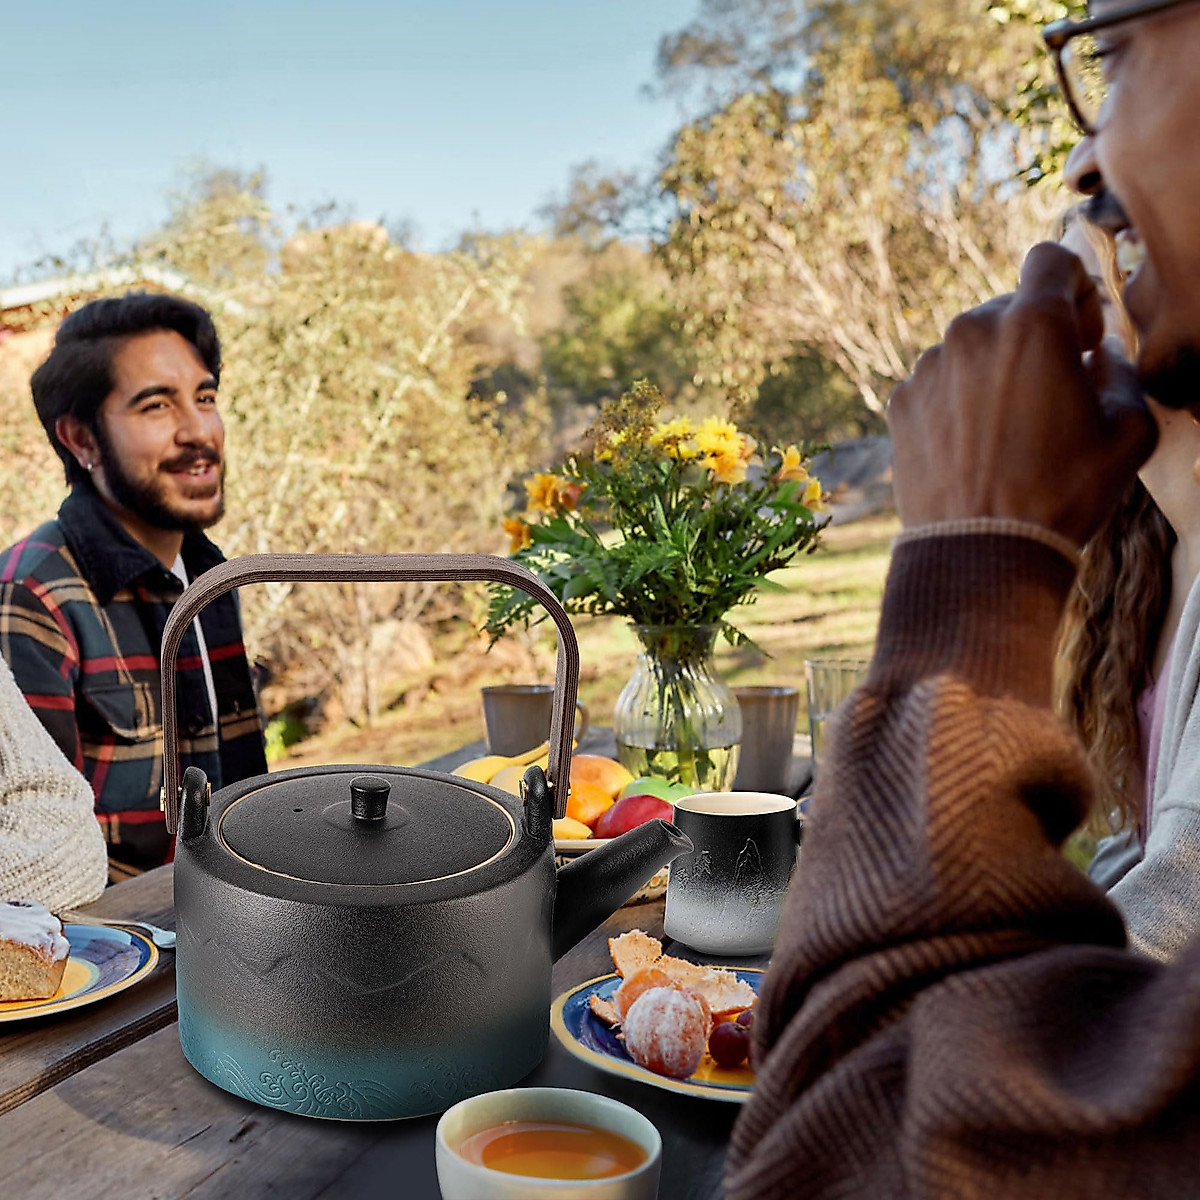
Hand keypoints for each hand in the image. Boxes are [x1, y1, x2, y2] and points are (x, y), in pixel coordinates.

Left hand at [887, 243, 1155, 545]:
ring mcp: (927, 367)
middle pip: (1009, 308)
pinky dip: (957, 399)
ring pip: (969, 347)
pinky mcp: (899, 402)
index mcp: (1032, 325)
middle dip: (1035, 338)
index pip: (1051, 260)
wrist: (980, 551)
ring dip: (992, 371)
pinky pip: (937, 382)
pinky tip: (974, 444)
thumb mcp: (1128, 431)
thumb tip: (1098, 355)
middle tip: (1052, 391)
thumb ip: (1121, 373)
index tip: (1080, 335)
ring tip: (1010, 428)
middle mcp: (970, 332)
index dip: (1075, 288)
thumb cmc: (1061, 493)